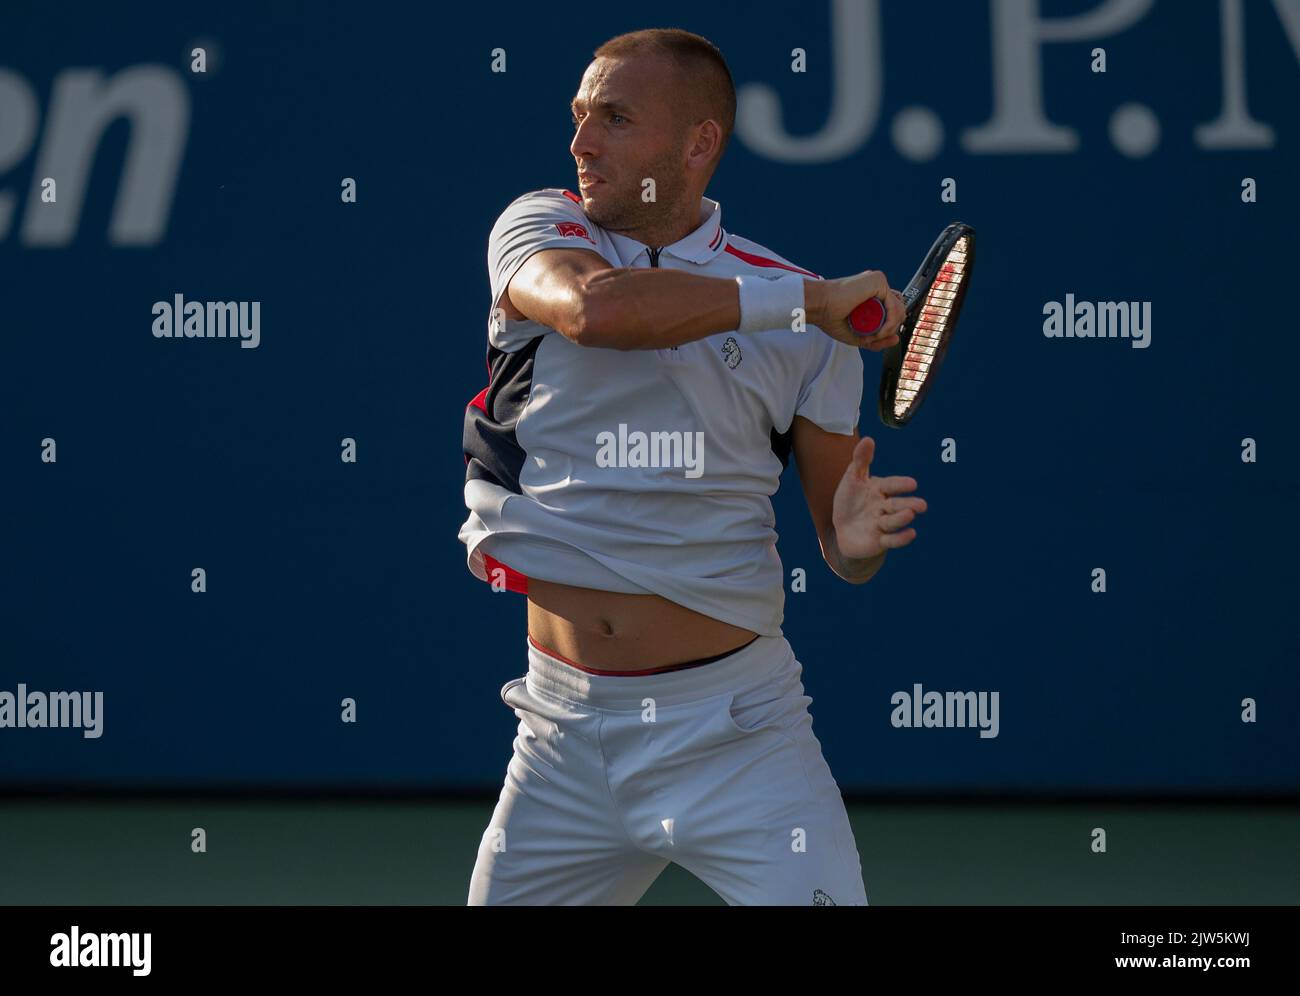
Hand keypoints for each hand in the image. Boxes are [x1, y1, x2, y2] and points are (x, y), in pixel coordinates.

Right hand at [805, 271, 904, 350]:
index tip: (876, 337)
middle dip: (891, 328)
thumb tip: (896, 339)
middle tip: (875, 336)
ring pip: (899, 308)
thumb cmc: (830, 317)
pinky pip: (895, 305)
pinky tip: (879, 329)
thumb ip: (876, 340)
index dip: (888, 326)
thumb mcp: (858, 336)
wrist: (819, 306)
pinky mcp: (878, 280)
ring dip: (890, 327)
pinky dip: (890, 322)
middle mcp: (876, 286)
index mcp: (871, 295)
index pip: (892, 310)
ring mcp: (878, 282)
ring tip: (875, 334)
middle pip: (899, 309)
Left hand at [831, 436, 925, 559]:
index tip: (912, 483)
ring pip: (894, 521)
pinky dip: (900, 538)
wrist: (843, 530)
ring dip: (902, 518)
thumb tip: (868, 439)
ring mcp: (883, 525)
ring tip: (909, 514)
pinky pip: (891, 540)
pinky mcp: (880, 541)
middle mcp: (885, 507)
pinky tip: (910, 533)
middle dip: (909, 504)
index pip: (891, 485)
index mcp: (879, 490)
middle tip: (921, 505)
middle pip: (898, 505)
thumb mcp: (852, 480)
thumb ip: (860, 460)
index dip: (900, 485)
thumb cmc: (850, 501)